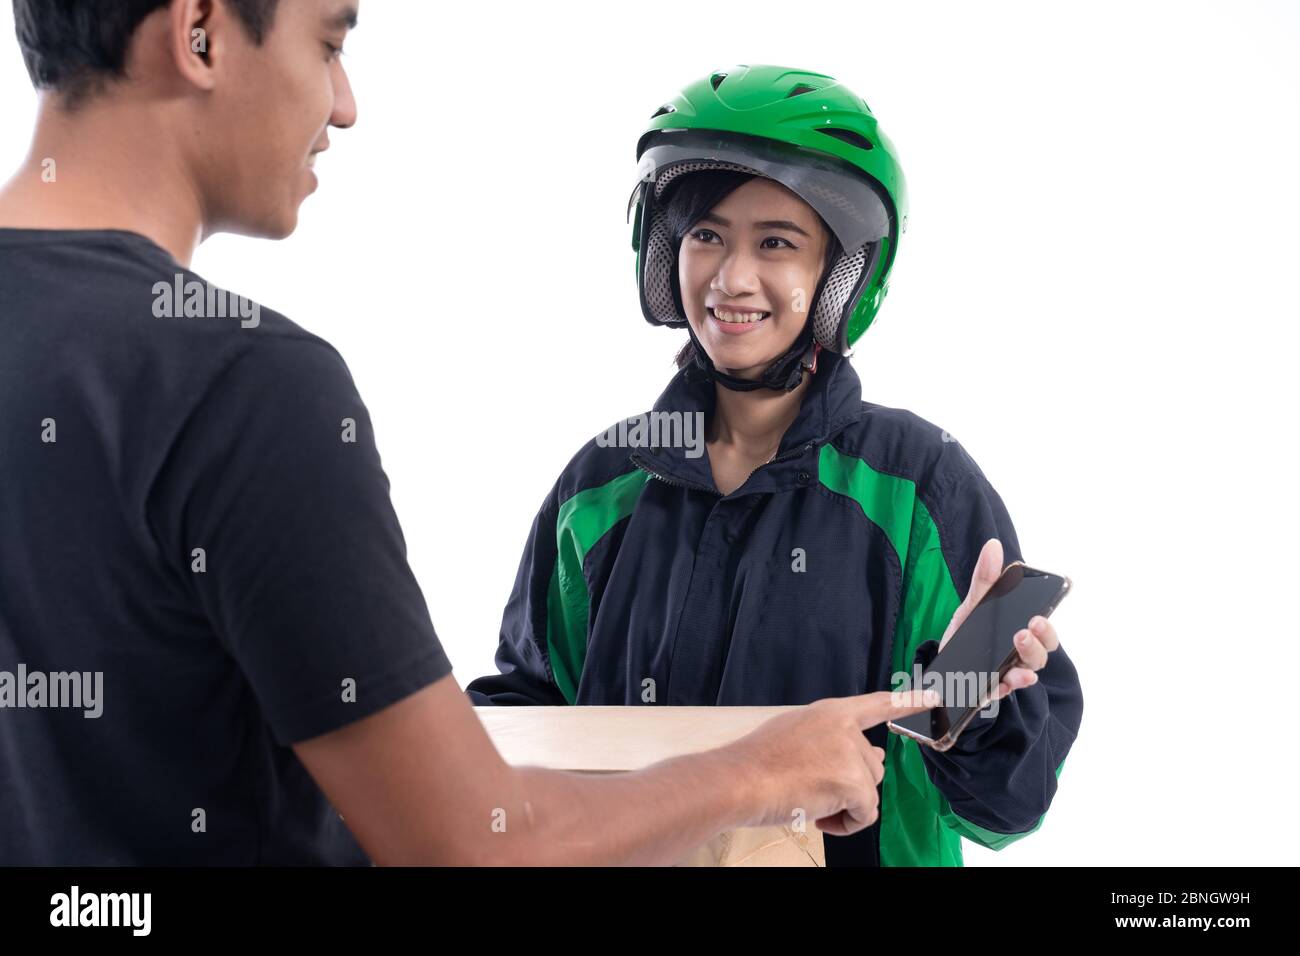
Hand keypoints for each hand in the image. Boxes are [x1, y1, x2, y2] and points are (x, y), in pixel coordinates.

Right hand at [730, 688, 938, 836]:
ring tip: (811, 803)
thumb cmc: (757, 764)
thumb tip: (879, 754)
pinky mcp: (852, 780)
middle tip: (814, 792)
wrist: (739, 780)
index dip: (907, 702)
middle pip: (873, 765)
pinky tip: (819, 818)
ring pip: (869, 791)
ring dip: (845, 806)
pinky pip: (865, 814)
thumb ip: (835, 742)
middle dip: (850, 786)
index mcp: (829, 713)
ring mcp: (850, 752)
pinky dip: (846, 824)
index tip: (934, 695)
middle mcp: (844, 727)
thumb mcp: (796, 738)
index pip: (876, 704)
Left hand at [937, 538, 1059, 702]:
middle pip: (1040, 654)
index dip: (1047, 627)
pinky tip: (1003, 682)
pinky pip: (1001, 692)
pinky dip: (1003, 688)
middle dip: (1038, 643)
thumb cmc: (968, 630)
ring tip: (1018, 659)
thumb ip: (985, 579)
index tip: (1039, 616)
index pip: (1045, 633)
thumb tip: (993, 546)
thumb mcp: (973, 604)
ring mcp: (1006, 673)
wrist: (943, 658)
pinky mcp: (989, 688)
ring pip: (1026, 674)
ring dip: (1025, 668)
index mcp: (1021, 633)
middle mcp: (1019, 655)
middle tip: (1026, 630)